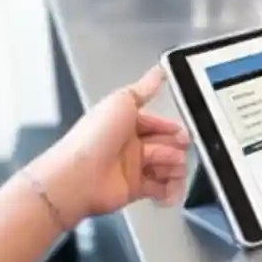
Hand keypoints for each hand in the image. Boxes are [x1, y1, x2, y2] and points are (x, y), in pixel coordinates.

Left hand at [35, 66, 189, 225]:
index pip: (156, 123)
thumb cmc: (93, 138)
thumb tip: (158, 71)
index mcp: (125, 122)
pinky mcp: (133, 188)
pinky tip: (172, 187)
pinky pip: (159, 189)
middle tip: (181, 149)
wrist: (78, 177)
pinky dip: (169, 189)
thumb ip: (144, 89)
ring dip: (175, 167)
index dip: (171, 128)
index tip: (183, 132)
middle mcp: (128, 144)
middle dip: (175, 147)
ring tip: (176, 168)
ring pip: (164, 166)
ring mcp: (130, 167)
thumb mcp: (121, 102)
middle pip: (163, 145)